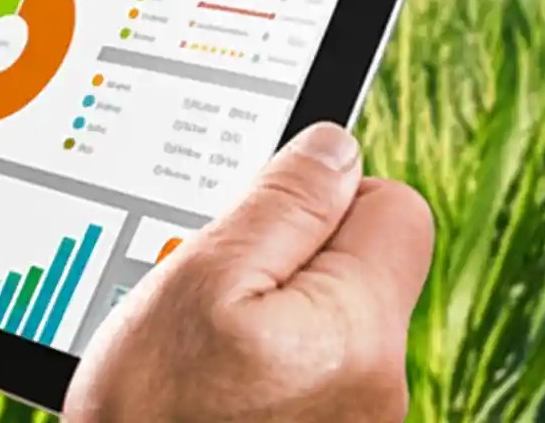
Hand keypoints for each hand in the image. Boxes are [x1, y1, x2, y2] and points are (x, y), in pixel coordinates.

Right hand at [63, 123, 434, 422]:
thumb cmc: (149, 420)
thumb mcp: (200, 282)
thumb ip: (281, 205)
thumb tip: (336, 147)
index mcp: (360, 325)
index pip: (395, 207)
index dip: (327, 195)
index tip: (265, 220)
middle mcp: (377, 379)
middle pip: (360, 263)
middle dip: (289, 257)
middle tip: (214, 288)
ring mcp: (355, 417)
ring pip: (326, 317)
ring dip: (268, 310)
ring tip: (201, 345)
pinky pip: (309, 368)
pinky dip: (264, 360)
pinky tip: (210, 382)